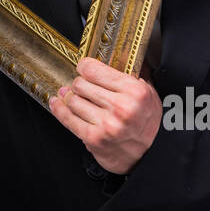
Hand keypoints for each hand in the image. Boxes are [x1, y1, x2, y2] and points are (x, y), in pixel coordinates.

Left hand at [49, 56, 161, 173]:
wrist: (151, 154)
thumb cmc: (149, 123)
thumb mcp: (149, 94)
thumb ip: (130, 75)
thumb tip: (110, 56)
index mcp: (135, 91)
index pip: (94, 70)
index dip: (84, 67)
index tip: (83, 68)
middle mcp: (120, 108)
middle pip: (80, 84)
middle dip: (79, 84)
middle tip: (82, 86)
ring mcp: (106, 124)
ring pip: (72, 100)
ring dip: (70, 97)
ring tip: (71, 94)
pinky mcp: (94, 139)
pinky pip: (68, 119)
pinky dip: (59, 109)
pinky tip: (58, 102)